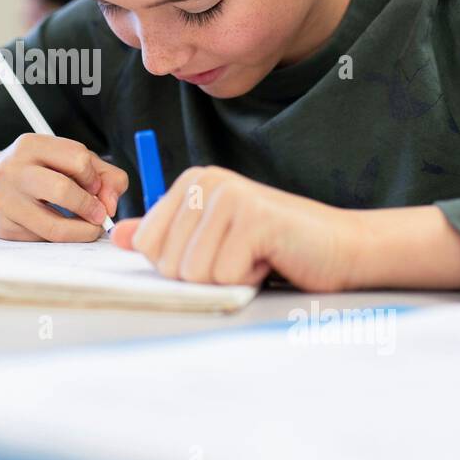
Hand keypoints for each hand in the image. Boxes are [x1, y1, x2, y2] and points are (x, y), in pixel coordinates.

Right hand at [0, 134, 128, 241]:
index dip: (95, 177)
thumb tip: (111, 202)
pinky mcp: (3, 226)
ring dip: (82, 231)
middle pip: (64, 190)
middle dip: (90, 207)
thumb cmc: (33, 172)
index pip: (77, 157)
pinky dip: (62, 238)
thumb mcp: (63, 159)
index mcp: (31, 145)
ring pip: (54, 226)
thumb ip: (100, 173)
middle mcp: (13, 169)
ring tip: (88, 227)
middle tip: (99, 214)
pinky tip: (62, 228)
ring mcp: (5, 199)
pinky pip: (43, 239)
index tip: (96, 188)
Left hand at [112, 166, 360, 290]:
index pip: (148, 245)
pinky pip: (224, 274)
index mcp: (191, 183)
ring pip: (194, 272)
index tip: (219, 251)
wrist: (340, 247)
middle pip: (167, 261)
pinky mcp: (254, 218)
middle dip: (206, 273)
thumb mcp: (212, 240)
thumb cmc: (275, 247)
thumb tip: (119, 237)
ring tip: (257, 256)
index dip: (182, 265)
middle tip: (242, 255)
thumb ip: (166, 237)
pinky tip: (271, 258)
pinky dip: (249, 278)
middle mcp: (206, 181)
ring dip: (228, 277)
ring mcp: (230, 196)